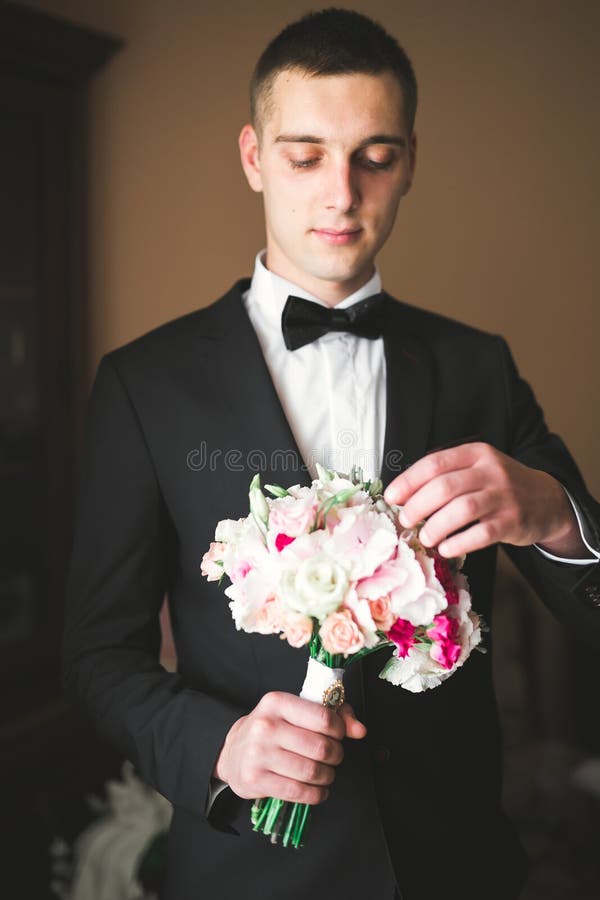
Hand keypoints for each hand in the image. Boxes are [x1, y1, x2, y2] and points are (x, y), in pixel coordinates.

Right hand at [214, 691, 365, 804]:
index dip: (339, 730)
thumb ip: (334, 715)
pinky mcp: (256, 780)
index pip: (323, 717)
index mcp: (277, 702)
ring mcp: (259, 754)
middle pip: (320, 747)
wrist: (233, 752)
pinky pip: (299, 792)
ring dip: (327, 776)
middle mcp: (266, 726)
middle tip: (333, 756)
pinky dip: (317, 794)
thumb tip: (360, 730)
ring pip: (312, 772)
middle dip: (335, 755)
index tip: (337, 735)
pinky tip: (318, 789)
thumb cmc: (273, 729)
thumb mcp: (298, 712)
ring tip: (326, 773)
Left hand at [384, 441, 584, 557]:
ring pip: (462, 509)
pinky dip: (459, 543)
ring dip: (436, 526)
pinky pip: (481, 534)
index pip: (435, 463)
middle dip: (418, 505)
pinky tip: (446, 548)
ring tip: (425, 536)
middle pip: (445, 486)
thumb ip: (446, 476)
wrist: (546, 500)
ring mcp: (504, 496)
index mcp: (476, 454)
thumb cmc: (499, 486)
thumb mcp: (477, 469)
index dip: (408, 481)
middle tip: (405, 520)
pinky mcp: (513, 522)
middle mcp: (491, 471)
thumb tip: (403, 496)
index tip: (391, 497)